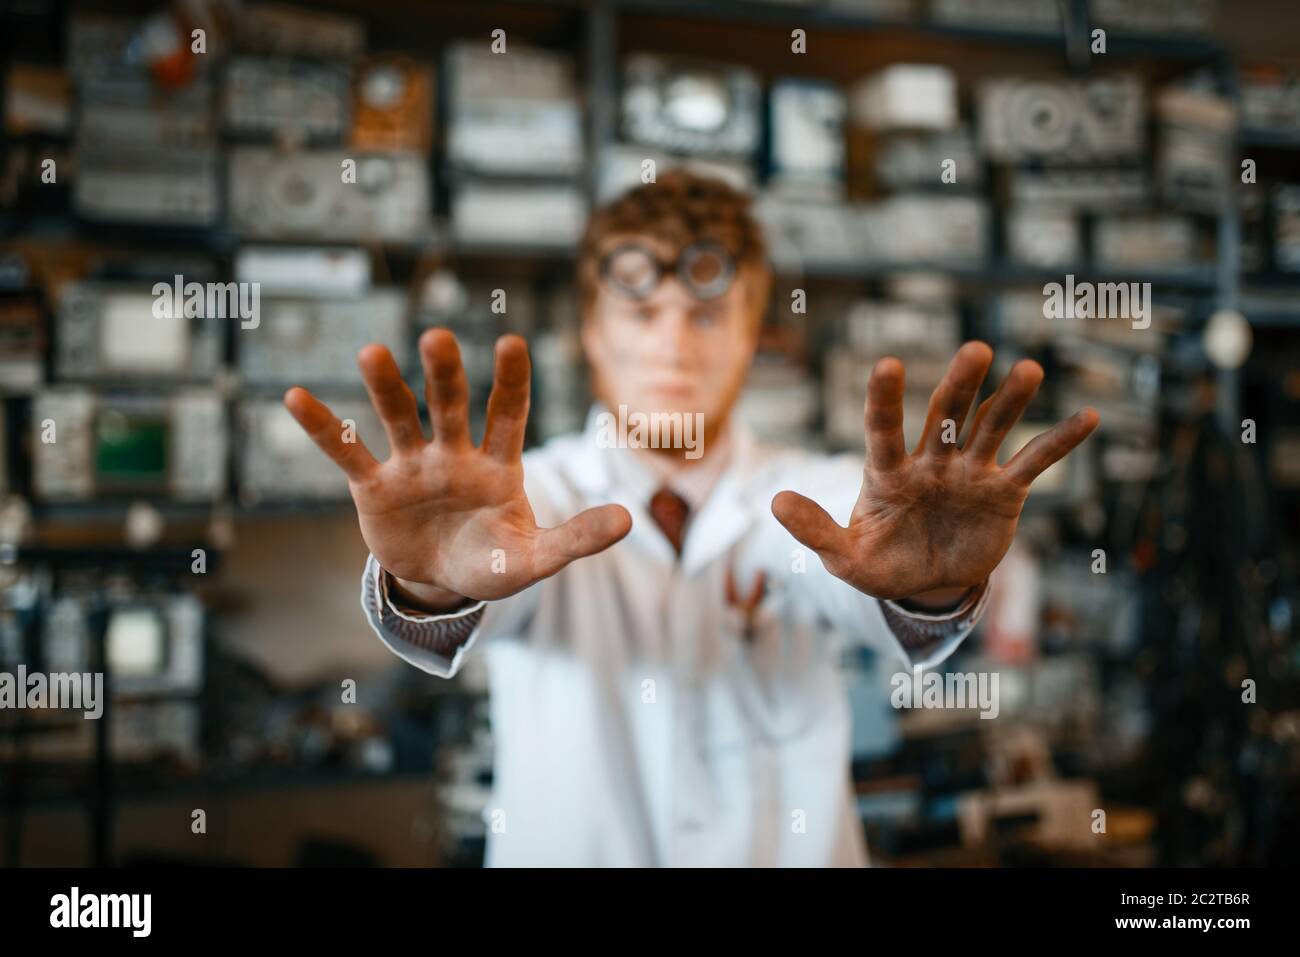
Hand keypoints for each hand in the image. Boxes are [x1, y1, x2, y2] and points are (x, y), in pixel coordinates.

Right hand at [284, 330, 631, 606]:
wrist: (442, 580)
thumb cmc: (493, 561)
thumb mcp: (535, 558)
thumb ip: (577, 539)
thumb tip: (630, 521)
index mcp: (498, 465)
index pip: (508, 414)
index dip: (509, 381)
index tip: (512, 343)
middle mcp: (454, 453)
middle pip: (450, 406)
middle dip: (444, 374)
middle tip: (437, 337)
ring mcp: (412, 465)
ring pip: (398, 418)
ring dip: (385, 388)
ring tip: (371, 354)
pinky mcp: (374, 486)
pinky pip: (348, 453)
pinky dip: (325, 428)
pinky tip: (296, 397)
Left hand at [771, 342, 1098, 600]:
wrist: (928, 583)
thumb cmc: (881, 564)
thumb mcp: (846, 557)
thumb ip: (815, 531)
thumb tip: (774, 500)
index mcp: (887, 473)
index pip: (883, 430)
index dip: (884, 400)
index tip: (885, 364)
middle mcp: (930, 462)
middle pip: (946, 414)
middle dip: (960, 383)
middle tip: (976, 350)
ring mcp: (969, 472)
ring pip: (990, 429)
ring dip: (1009, 402)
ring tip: (1028, 371)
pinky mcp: (1004, 492)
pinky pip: (1034, 463)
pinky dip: (1058, 442)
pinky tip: (1087, 417)